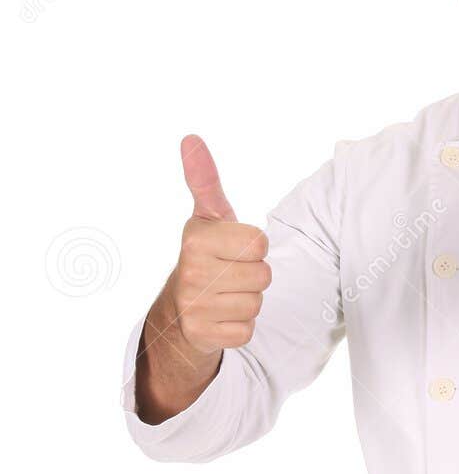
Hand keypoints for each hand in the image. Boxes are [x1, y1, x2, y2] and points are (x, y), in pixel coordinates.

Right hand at [172, 135, 270, 355]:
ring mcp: (193, 306)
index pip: (260, 244)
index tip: (233, 249)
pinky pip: (246, 331)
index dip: (254, 247)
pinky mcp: (201, 334)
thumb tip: (191, 139)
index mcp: (196, 239)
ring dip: (248, 301)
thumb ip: (205, 180)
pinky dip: (240, 326)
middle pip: (263, 275)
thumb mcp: (209, 216)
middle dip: (253, 276)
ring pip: (256, 304)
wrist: (179, 308)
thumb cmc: (207, 254)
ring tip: (226, 294)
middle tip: (230, 274)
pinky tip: (222, 316)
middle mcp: (191, 272)